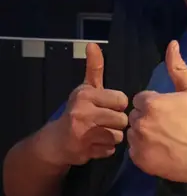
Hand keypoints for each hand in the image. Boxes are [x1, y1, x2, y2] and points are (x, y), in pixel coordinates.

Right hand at [53, 43, 128, 165]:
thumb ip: (94, 68)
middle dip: (117, 123)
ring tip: (101, 133)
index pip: (122, 100)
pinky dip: (106, 149)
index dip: (118, 105)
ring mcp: (83, 133)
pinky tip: (96, 144)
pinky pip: (111, 150)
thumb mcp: (85, 88)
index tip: (109, 107)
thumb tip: (93, 44)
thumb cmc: (76, 111)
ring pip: (118, 136)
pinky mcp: (85, 151)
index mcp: (86, 95)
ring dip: (113, 137)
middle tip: (106, 122)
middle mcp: (83, 112)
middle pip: (122, 120)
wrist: (55, 142)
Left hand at [127, 40, 186, 182]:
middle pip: (136, 116)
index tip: (169, 113)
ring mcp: (139, 143)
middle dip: (148, 118)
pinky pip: (135, 152)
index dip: (154, 105)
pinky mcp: (140, 161)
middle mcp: (141, 122)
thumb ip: (178, 68)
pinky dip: (145, 152)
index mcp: (151, 103)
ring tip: (165, 140)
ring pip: (133, 134)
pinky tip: (162, 152)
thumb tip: (172, 44)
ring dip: (144, 134)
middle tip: (169, 127)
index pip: (140, 99)